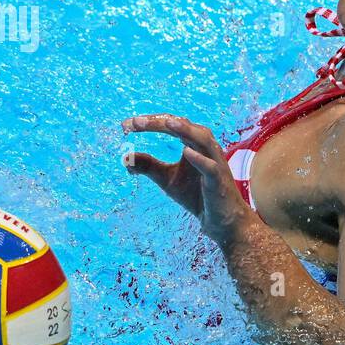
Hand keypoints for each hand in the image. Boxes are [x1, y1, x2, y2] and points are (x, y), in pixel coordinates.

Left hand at [121, 113, 250, 244]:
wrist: (219, 221)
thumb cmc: (196, 196)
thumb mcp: (166, 179)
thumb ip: (149, 166)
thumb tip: (126, 158)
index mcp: (192, 144)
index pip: (170, 125)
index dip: (149, 122)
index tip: (126, 125)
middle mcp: (205, 148)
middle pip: (184, 126)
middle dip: (160, 123)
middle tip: (136, 123)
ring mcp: (214, 162)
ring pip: (203, 140)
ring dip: (186, 130)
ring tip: (167, 123)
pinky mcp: (219, 180)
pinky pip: (211, 167)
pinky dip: (200, 158)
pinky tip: (186, 151)